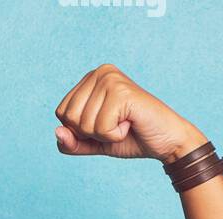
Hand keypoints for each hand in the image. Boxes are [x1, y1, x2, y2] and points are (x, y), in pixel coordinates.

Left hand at [54, 64, 206, 163]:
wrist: (165, 141)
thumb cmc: (131, 137)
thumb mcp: (93, 143)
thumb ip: (72, 142)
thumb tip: (57, 132)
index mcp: (90, 79)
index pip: (61, 113)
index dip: (80, 130)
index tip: (105, 123)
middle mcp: (99, 72)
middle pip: (69, 118)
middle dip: (90, 133)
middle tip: (116, 124)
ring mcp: (111, 79)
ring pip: (84, 124)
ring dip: (104, 134)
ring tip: (124, 123)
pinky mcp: (121, 92)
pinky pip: (100, 128)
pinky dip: (115, 135)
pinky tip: (130, 123)